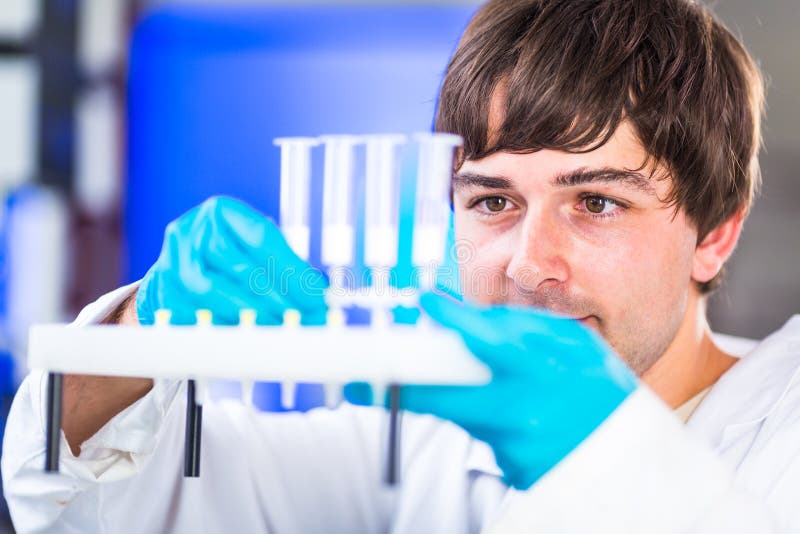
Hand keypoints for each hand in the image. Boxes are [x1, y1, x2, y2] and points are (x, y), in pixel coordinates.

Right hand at [136, 196, 326, 325]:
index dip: (290, 267)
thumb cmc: (229, 258)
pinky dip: (220, 326)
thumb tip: (321, 298)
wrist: (178, 269)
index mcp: (220, 211)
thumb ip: (286, 267)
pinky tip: (245, 336)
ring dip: (246, 312)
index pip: (260, 236)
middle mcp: (190, 230)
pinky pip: (189, 311)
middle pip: (234, 261)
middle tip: (301, 316)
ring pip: (207, 287)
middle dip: (272, 293)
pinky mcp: (159, 289)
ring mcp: (169, 259)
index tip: (315, 294)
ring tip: (277, 327)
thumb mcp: (255, 249)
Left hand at [400, 292, 637, 489]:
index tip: (422, 301)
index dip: (449, 320)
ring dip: (466, 401)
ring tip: (512, 392)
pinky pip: (485, 440)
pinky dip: (491, 425)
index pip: (485, 340)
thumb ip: (518, 327)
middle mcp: (525, 412)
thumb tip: (458, 316)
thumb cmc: (601, 391)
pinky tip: (526, 422)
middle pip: (442, 398)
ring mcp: (517, 448)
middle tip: (354, 386)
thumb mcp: (574, 345)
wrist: (634, 462)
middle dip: (398, 388)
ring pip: (464, 416)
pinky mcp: (512, 473)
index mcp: (543, 370)